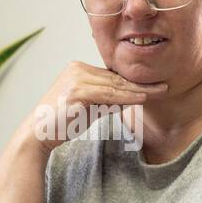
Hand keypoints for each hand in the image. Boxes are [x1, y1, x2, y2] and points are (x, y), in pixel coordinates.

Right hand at [25, 61, 164, 155]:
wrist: (38, 134)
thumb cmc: (62, 123)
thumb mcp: (91, 108)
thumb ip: (109, 101)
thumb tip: (132, 98)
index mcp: (79, 69)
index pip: (112, 75)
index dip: (134, 81)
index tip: (154, 85)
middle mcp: (77, 68)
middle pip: (116, 77)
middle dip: (141, 83)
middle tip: (163, 85)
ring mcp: (76, 78)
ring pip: (115, 84)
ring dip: (138, 89)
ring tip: (159, 91)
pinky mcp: (77, 90)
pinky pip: (108, 93)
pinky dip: (127, 96)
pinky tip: (142, 98)